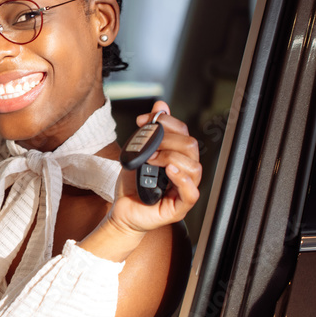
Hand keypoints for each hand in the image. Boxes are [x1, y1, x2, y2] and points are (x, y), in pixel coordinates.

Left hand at [107, 100, 201, 238]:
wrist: (121, 211)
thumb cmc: (132, 185)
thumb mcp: (137, 153)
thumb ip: (149, 131)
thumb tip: (161, 106)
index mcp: (177, 157)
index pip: (183, 132)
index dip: (166, 122)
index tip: (143, 121)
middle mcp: (184, 171)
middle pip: (191, 146)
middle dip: (167, 140)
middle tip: (147, 146)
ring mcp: (184, 189)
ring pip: (194, 166)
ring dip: (170, 157)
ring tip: (151, 160)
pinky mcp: (179, 207)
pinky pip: (191, 192)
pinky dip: (181, 178)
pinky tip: (169, 171)